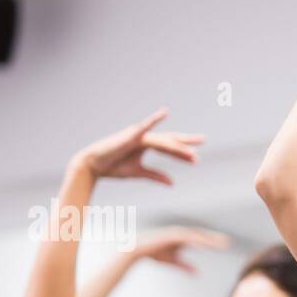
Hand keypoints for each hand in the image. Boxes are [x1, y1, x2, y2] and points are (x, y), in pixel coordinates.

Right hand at [74, 108, 202, 184]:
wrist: (93, 166)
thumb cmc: (113, 167)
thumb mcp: (139, 173)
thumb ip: (156, 176)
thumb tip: (173, 183)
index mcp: (146, 145)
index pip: (169, 147)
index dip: (183, 153)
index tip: (196, 157)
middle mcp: (144, 138)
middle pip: (169, 140)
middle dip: (186, 142)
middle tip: (203, 140)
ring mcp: (138, 135)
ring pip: (162, 141)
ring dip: (177, 148)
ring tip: (192, 154)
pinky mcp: (130, 135)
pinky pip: (144, 127)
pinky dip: (154, 120)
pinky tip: (164, 113)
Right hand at [129, 226, 229, 273]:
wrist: (137, 250)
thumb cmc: (154, 255)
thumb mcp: (173, 262)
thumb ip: (185, 266)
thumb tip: (198, 273)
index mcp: (182, 239)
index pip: (200, 240)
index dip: (212, 242)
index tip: (224, 246)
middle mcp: (180, 233)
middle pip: (201, 235)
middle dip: (214, 238)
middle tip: (228, 243)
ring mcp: (175, 233)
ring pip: (195, 235)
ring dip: (208, 238)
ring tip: (219, 243)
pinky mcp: (170, 235)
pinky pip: (186, 237)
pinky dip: (196, 239)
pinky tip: (204, 244)